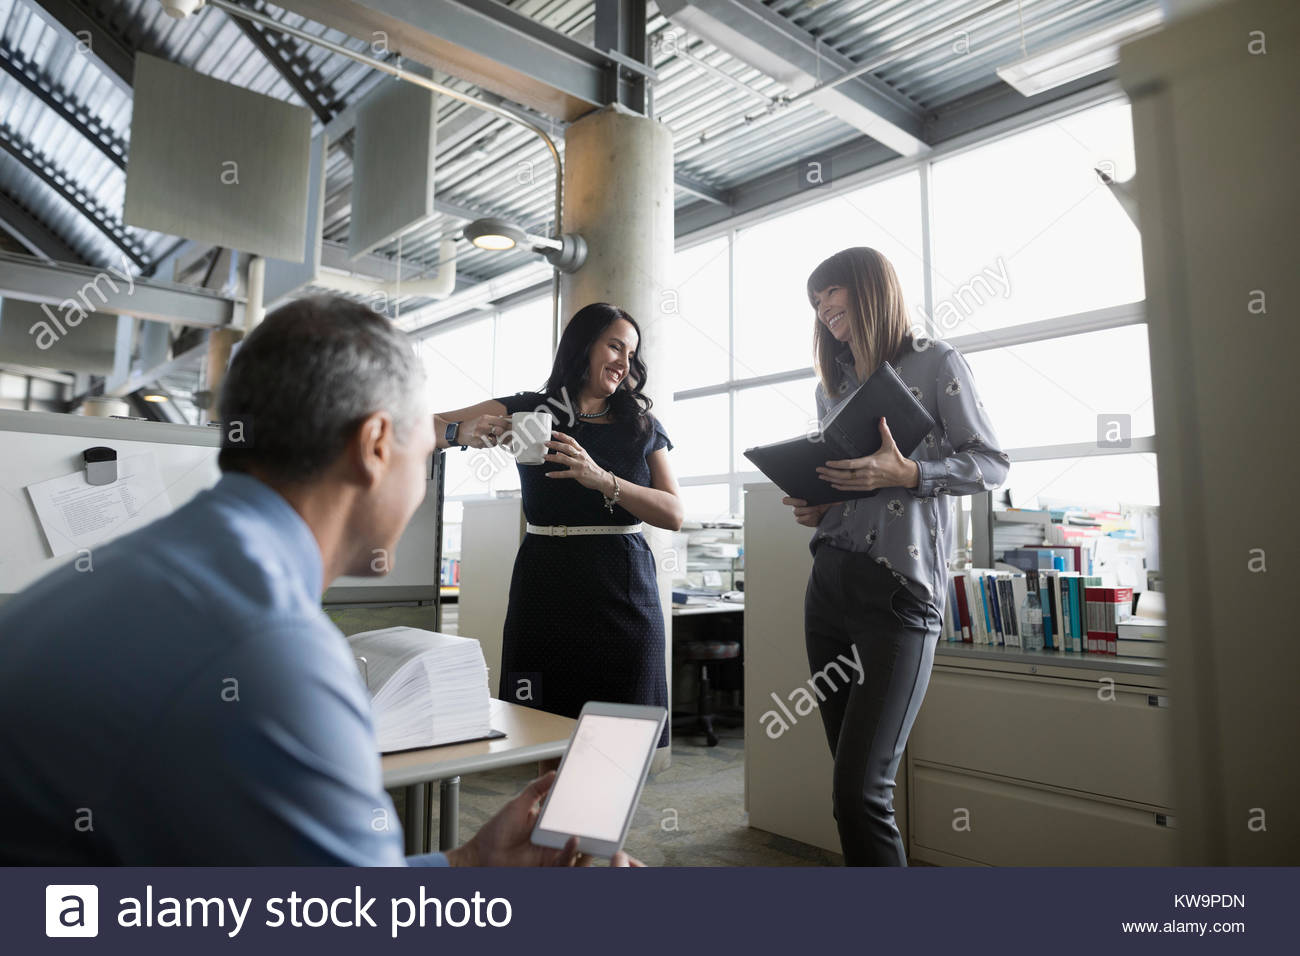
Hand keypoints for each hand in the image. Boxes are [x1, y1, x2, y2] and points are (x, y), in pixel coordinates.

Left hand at [446, 772, 583, 866]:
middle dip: (590, 827)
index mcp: (546, 822)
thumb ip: (536, 790)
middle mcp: (551, 837)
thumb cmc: (496, 831)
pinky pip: (564, 860)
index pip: (569, 814)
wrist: (483, 855)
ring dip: (586, 841)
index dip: (581, 808)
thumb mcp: (518, 804)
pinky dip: (571, 851)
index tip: (593, 798)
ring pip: (575, 848)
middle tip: (600, 817)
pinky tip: (574, 840)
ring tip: (591, 830)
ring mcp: (550, 852)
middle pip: (576, 831)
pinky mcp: (547, 865)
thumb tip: (553, 774)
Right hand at [459, 414, 512, 448]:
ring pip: (496, 440)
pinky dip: (490, 443)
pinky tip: (485, 440)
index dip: (506, 425)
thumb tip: (508, 421)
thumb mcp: (483, 419)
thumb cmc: (473, 425)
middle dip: (501, 432)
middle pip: (500, 431)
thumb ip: (494, 420)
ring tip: (489, 436)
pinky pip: (491, 445)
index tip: (507, 427)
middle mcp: (482, 426)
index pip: (501, 421)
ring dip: (495, 439)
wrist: (460, 432)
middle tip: (498, 433)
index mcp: (485, 418)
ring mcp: (480, 436)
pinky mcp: (479, 443)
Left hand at [543, 431, 611, 491]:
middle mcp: (580, 456)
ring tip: (544, 457)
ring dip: (552, 457)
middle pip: (566, 447)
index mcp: (581, 451)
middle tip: (546, 443)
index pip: (571, 441)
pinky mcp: (578, 474)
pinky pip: (564, 474)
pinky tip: (548, 474)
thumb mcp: (583, 458)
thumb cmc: (592, 468)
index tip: (554, 432)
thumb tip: (558, 452)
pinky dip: (556, 474)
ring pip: (564, 459)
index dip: (562, 436)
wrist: (602, 479)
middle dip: (555, 444)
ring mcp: (579, 465)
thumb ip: (572, 454)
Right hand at [782, 496, 833, 527]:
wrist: (822, 516)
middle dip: (799, 504)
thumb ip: (831, 498)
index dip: (793, 499)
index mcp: (799, 498)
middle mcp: (796, 505)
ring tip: (815, 510)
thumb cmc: (821, 505)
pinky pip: (800, 519)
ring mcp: (797, 513)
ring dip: (807, 511)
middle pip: (789, 503)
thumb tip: (841, 498)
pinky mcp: (800, 520)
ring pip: (796, 512)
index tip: (805, 501)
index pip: (788, 498)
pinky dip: (807, 518)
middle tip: (807, 504)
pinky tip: (814, 516)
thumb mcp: (826, 501)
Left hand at [815, 417, 919, 492]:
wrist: (904, 474)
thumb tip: (882, 419)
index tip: (827, 463)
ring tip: (823, 477)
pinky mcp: (868, 487)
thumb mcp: (890, 444)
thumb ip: (884, 431)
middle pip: (844, 475)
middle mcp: (867, 474)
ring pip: (846, 483)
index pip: (850, 465)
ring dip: (833, 480)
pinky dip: (842, 487)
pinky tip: (834, 484)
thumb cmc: (896, 460)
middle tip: (819, 470)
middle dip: (830, 473)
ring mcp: (867, 482)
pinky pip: (852, 488)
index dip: (837, 464)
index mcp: (870, 463)